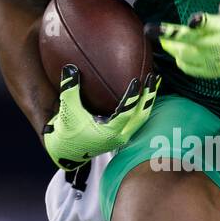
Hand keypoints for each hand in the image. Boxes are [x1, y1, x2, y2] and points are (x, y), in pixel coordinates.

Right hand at [42, 65, 159, 168]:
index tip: (137, 81)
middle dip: (149, 96)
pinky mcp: (121, 134)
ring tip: (154, 82)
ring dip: (148, 100)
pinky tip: (144, 91)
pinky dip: (142, 105)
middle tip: (152, 76)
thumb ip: (69, 90)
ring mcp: (122, 137)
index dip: (132, 97)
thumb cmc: (67, 132)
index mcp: (109, 133)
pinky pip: (137, 119)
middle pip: (141, 115)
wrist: (66, 151)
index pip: (127, 113)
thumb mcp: (67, 110)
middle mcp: (119, 137)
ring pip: (142, 118)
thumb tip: (70, 68)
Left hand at [148, 0, 219, 79]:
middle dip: (167, 34)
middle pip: (186, 40)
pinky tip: (180, 51)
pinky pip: (187, 66)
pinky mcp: (207, 71)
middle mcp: (212, 44)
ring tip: (165, 40)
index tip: (193, 19)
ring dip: (172, 47)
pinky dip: (181, 59)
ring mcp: (209, 60)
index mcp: (219, 27)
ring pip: (182, 54)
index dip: (199, 21)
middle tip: (149, 30)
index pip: (207, 23)